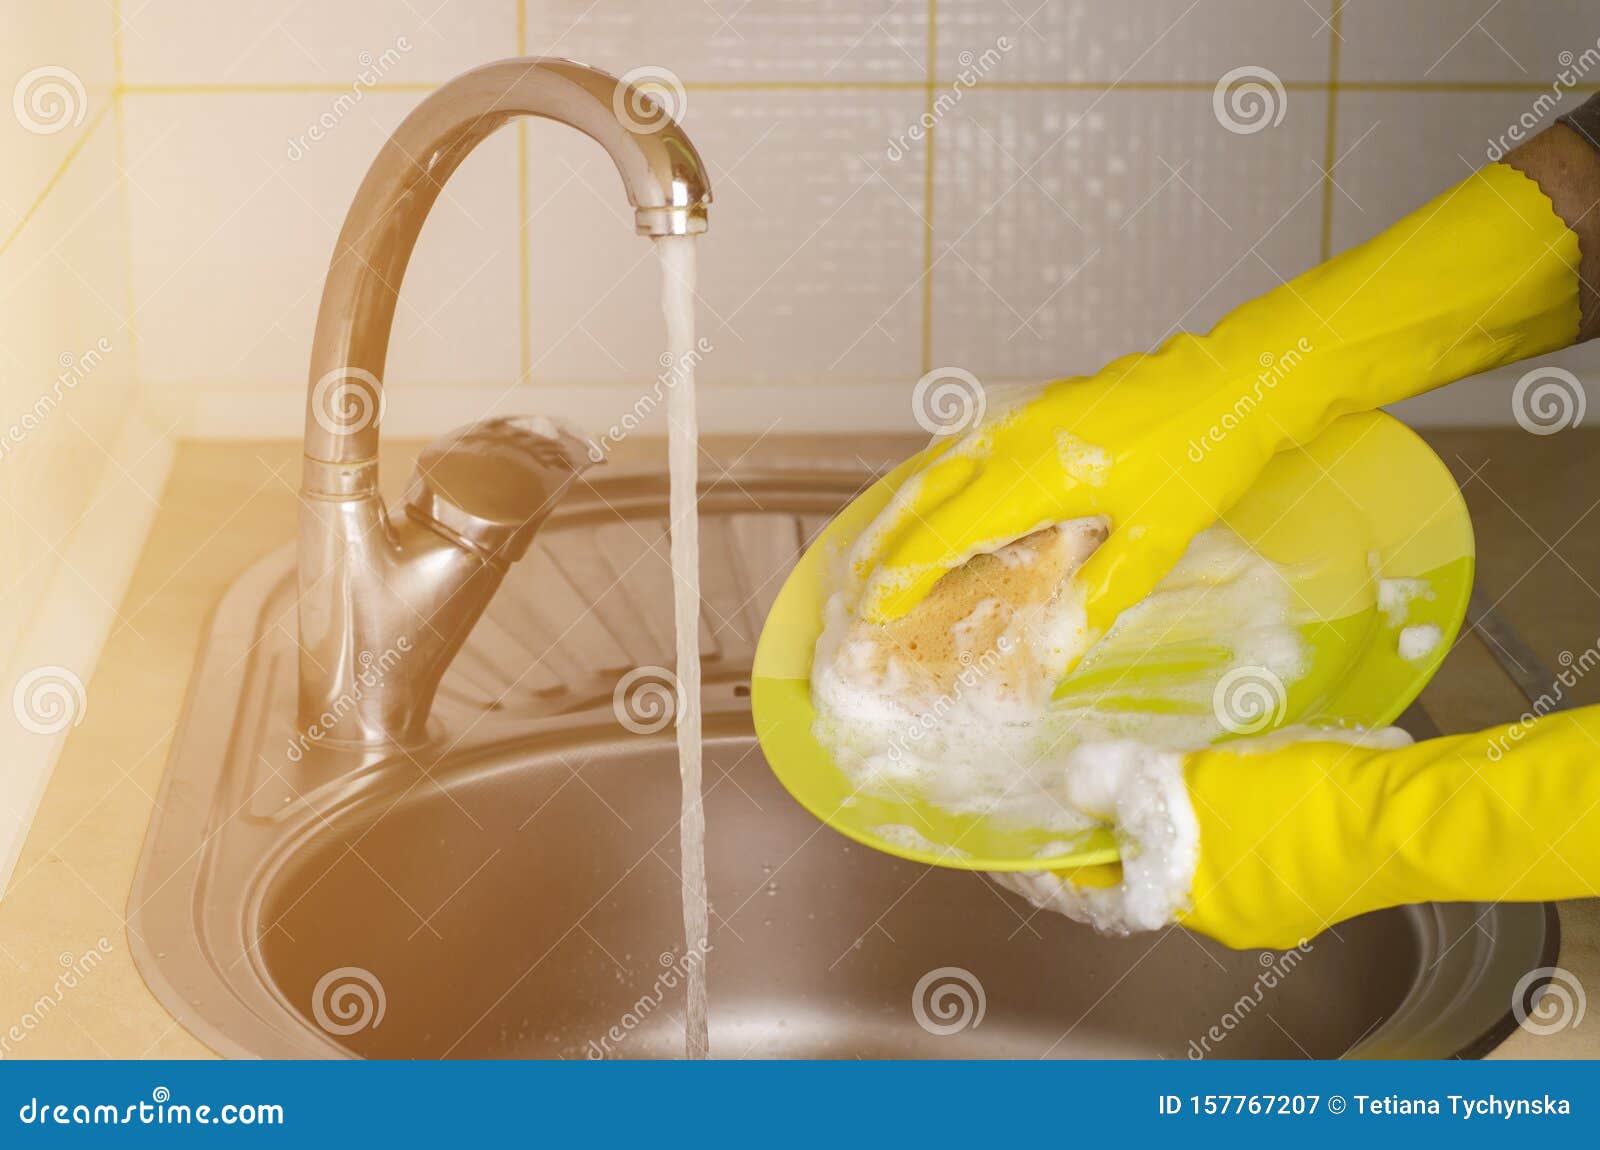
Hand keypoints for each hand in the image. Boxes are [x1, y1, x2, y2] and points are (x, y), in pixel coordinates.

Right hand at [854, 162, 1580, 648]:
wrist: (1243, 373)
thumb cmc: (1204, 452)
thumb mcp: (1157, 538)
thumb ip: (1100, 594)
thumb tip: (1055, 651)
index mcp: (1031, 475)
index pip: (942, 537)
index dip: (902, 579)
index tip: (872, 614)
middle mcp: (1013, 441)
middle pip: (926, 498)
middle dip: (888, 547)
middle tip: (859, 589)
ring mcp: (1027, 417)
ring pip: (944, 467)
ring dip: (911, 512)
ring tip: (888, 550)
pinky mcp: (1046, 407)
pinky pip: (972, 448)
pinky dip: (946, 483)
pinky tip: (953, 503)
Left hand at [1016, 709, 1599, 949]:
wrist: (1402, 816)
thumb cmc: (1288, 806)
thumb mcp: (1185, 782)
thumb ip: (1118, 783)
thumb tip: (1069, 783)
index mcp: (1181, 903)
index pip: (1092, 898)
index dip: (1052, 870)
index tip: (1017, 847)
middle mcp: (1224, 915)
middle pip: (1145, 874)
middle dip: (1114, 832)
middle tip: (1083, 785)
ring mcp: (1273, 899)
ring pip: (1197, 852)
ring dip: (1171, 810)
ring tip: (1151, 760)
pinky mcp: (1312, 871)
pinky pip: (1244, 837)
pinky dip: (1221, 803)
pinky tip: (1222, 762)